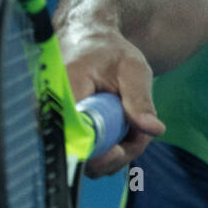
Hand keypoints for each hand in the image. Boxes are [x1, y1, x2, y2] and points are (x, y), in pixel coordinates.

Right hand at [57, 25, 165, 177]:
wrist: (90, 45)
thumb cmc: (110, 53)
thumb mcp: (133, 68)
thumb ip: (140, 98)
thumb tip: (154, 130)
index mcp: (65, 90)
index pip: (72, 133)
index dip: (98, 150)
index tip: (121, 149)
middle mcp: (53, 114)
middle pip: (82, 156)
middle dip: (118, 153)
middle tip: (139, 135)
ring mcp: (59, 128)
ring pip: (89, 162)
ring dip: (120, 152)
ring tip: (134, 126)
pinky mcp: (67, 136)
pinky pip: (92, 156)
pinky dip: (114, 150)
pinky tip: (125, 131)